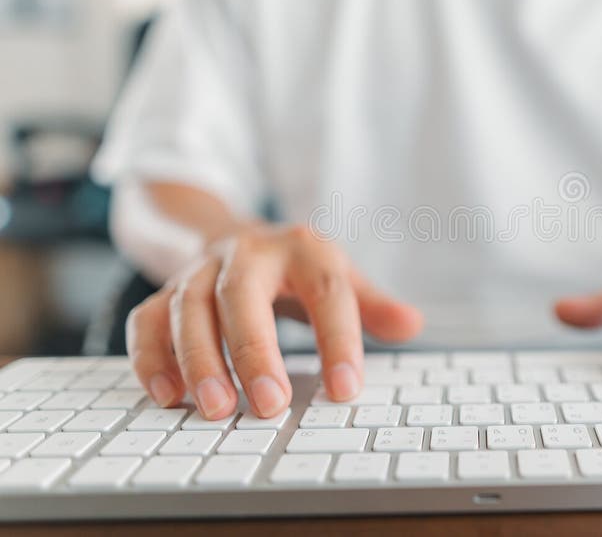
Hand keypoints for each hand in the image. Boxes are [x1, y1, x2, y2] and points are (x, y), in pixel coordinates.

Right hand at [126, 225, 422, 418]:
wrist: (233, 234)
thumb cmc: (297, 270)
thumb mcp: (339, 275)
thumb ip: (371, 305)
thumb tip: (411, 325)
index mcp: (303, 249)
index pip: (326, 292)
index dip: (338, 341)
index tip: (345, 391)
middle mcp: (247, 254)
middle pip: (242, 296)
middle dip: (253, 352)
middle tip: (269, 406)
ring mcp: (199, 271)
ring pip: (188, 309)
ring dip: (198, 361)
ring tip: (216, 410)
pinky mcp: (163, 292)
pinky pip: (146, 322)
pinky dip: (151, 359)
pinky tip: (167, 397)